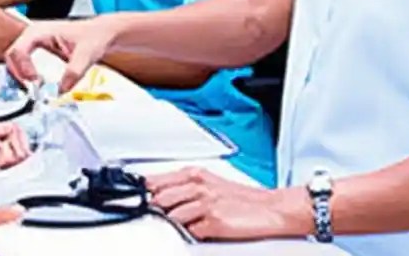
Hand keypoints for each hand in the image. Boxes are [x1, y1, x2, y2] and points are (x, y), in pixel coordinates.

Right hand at [4, 17, 115, 91]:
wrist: (100, 34)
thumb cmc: (93, 37)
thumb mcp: (87, 55)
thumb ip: (74, 72)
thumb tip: (60, 89)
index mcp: (41, 31)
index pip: (19, 50)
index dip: (24, 69)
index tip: (35, 83)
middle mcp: (33, 35)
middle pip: (12, 56)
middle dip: (18, 75)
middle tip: (31, 90)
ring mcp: (33, 43)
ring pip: (14, 61)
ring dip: (20, 77)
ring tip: (34, 89)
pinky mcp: (37, 52)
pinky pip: (22, 64)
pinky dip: (25, 76)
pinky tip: (36, 84)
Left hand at [146, 167, 308, 240]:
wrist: (271, 208)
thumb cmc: (242, 198)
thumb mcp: (210, 183)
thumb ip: (184, 186)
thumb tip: (158, 194)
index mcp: (195, 174)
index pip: (156, 181)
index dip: (144, 192)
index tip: (136, 198)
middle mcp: (198, 187)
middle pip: (159, 200)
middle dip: (157, 210)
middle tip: (159, 215)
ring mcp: (206, 205)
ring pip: (172, 217)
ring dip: (175, 224)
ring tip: (186, 223)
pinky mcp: (214, 223)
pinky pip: (191, 232)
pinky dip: (192, 234)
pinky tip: (201, 230)